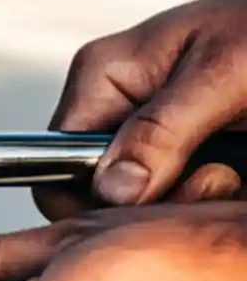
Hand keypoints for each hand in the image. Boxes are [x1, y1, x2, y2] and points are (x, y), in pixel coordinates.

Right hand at [36, 0, 246, 219]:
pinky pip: (169, 196)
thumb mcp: (221, 76)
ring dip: (184, 204)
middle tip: (217, 181)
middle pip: (93, 190)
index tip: (157, 203)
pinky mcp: (175, 151)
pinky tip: (236, 178)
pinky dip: (203, 199)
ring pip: (134, 202)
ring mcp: (142, 132)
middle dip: (150, 203)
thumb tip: (110, 191)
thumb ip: (162, 131)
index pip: (53, 162)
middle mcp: (110, 109)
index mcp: (100, 79)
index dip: (93, 199)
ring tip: (234, 176)